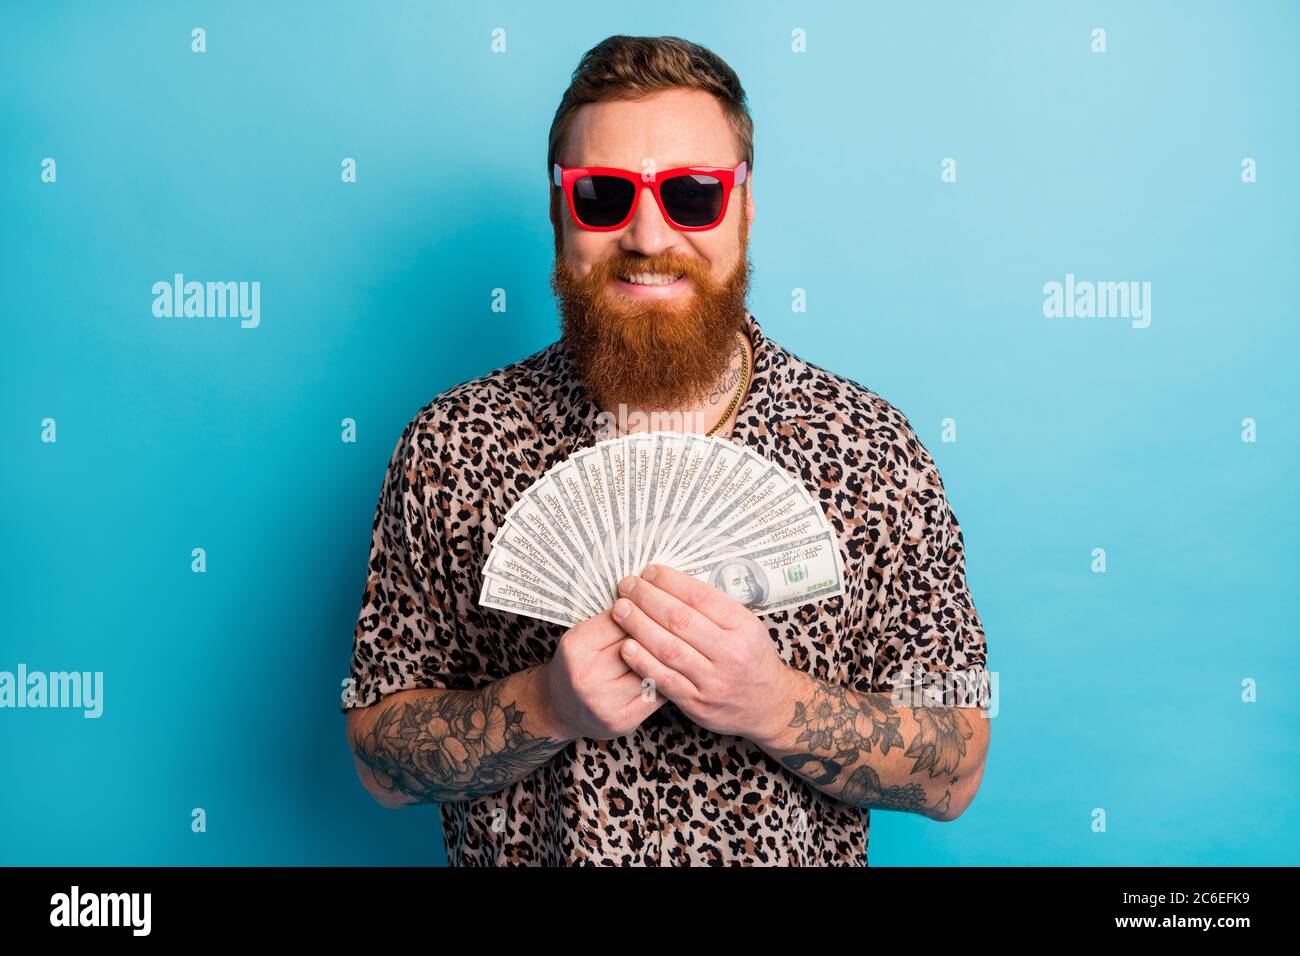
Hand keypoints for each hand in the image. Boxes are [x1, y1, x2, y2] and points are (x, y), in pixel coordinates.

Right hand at [539, 609, 664, 741]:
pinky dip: (668, 679)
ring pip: (654, 670)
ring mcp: (606, 703)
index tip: (653, 603)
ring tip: (677, 645)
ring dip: (667, 657)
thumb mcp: (583, 635)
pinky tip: (672, 670)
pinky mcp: (624, 721)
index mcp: (577, 646)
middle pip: (640, 645)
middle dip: (658, 632)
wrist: (559, 708)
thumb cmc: (576, 664)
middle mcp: (588, 676)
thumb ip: (613, 621)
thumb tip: (654, 600)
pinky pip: (658, 693)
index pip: (623, 619)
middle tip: (673, 623)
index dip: (642, 609)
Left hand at [611, 563, 798, 744]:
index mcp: (744, 627)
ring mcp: (713, 680)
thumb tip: (672, 582)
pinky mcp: (698, 703)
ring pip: (669, 648)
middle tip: (627, 585)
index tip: (650, 571)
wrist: (770, 706)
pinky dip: (642, 662)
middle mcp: (730, 653)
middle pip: (680, 620)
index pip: (701, 596)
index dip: (670, 581)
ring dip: (639, 626)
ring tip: (620, 609)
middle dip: (648, 598)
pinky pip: (665, 680)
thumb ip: (716, 609)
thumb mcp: (748, 627)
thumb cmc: (753, 659)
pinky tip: (625, 646)